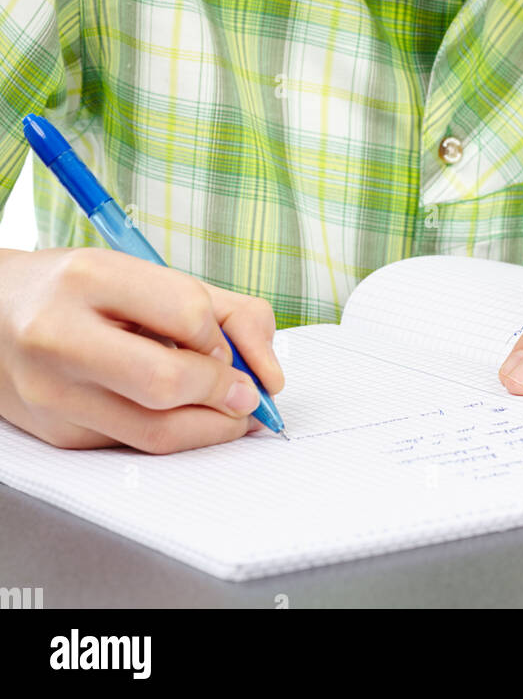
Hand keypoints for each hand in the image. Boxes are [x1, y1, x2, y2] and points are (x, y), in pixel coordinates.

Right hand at [0, 245, 284, 451]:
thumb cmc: (82, 290)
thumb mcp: (148, 276)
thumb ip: (224, 310)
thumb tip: (271, 373)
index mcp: (89, 276)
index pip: (187, 313)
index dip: (220, 335)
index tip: (223, 342)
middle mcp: (61, 335)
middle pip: (168, 380)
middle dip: (224, 390)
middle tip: (246, 393)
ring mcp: (52, 391)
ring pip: (154, 430)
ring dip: (211, 426)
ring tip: (231, 411)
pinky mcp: (55, 434)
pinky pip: (134, 446)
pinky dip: (174, 434)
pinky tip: (186, 416)